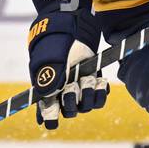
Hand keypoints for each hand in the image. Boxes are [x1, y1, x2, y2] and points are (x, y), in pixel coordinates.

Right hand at [27, 12, 107, 129]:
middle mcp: (64, 92)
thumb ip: (49, 78)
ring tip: (88, 79)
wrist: (73, 27)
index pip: (48, 113)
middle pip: (70, 111)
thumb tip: (47, 97)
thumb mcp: (51, 59)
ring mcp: (80, 88)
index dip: (51, 118)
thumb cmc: (57, 43)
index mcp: (48, 90)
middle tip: (72, 86)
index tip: (54, 120)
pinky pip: (100, 96)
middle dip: (71, 101)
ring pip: (87, 105)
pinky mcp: (94, 81)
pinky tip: (99, 80)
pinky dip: (101, 90)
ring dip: (88, 95)